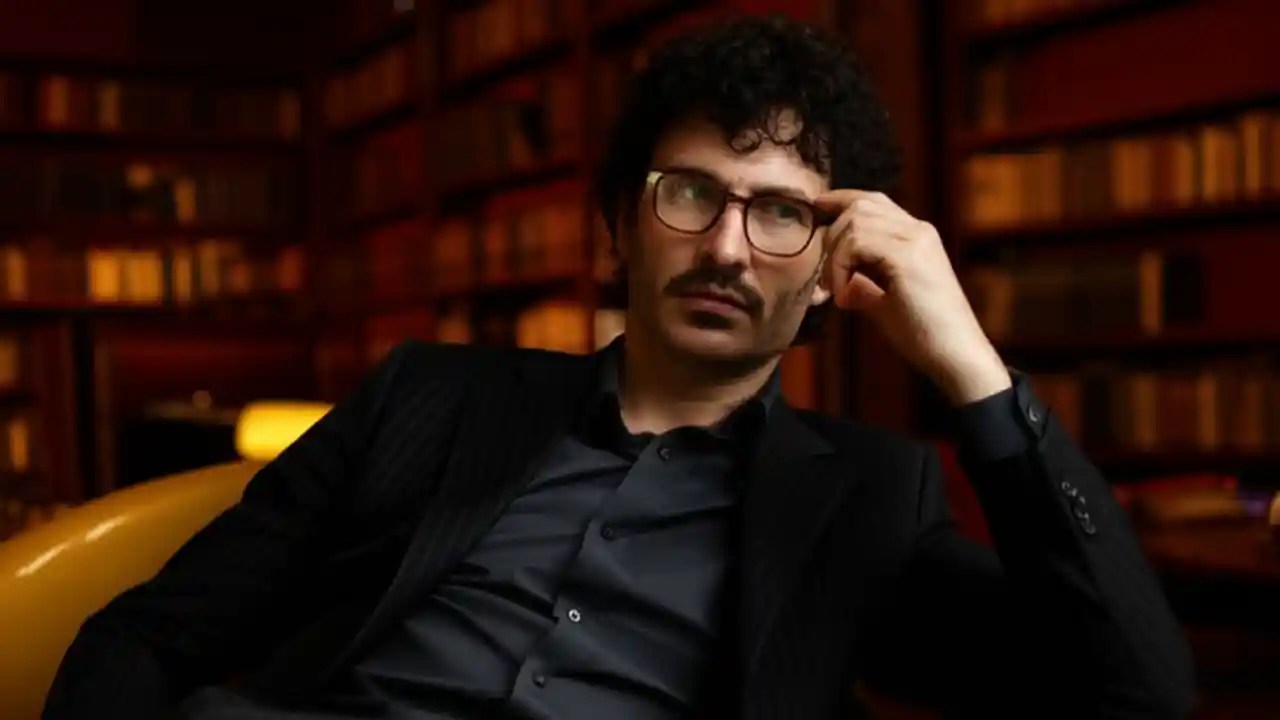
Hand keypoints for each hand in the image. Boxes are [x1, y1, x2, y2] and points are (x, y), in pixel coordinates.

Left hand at [814, 189, 1010, 404]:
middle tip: (825, 278)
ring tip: (837, 292)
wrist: (955, 355)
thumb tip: (838, 281)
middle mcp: (919, 230)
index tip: (817, 206)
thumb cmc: (923, 333)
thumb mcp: (885, 302)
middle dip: (832, 236)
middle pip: (860, 206)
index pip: (873, 201)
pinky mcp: (908, 256)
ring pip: (855, 220)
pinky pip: (857, 243)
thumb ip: (864, 284)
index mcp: (917, 236)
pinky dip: (841, 268)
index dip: (842, 199)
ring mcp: (916, 240)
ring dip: (835, 256)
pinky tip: (845, 298)